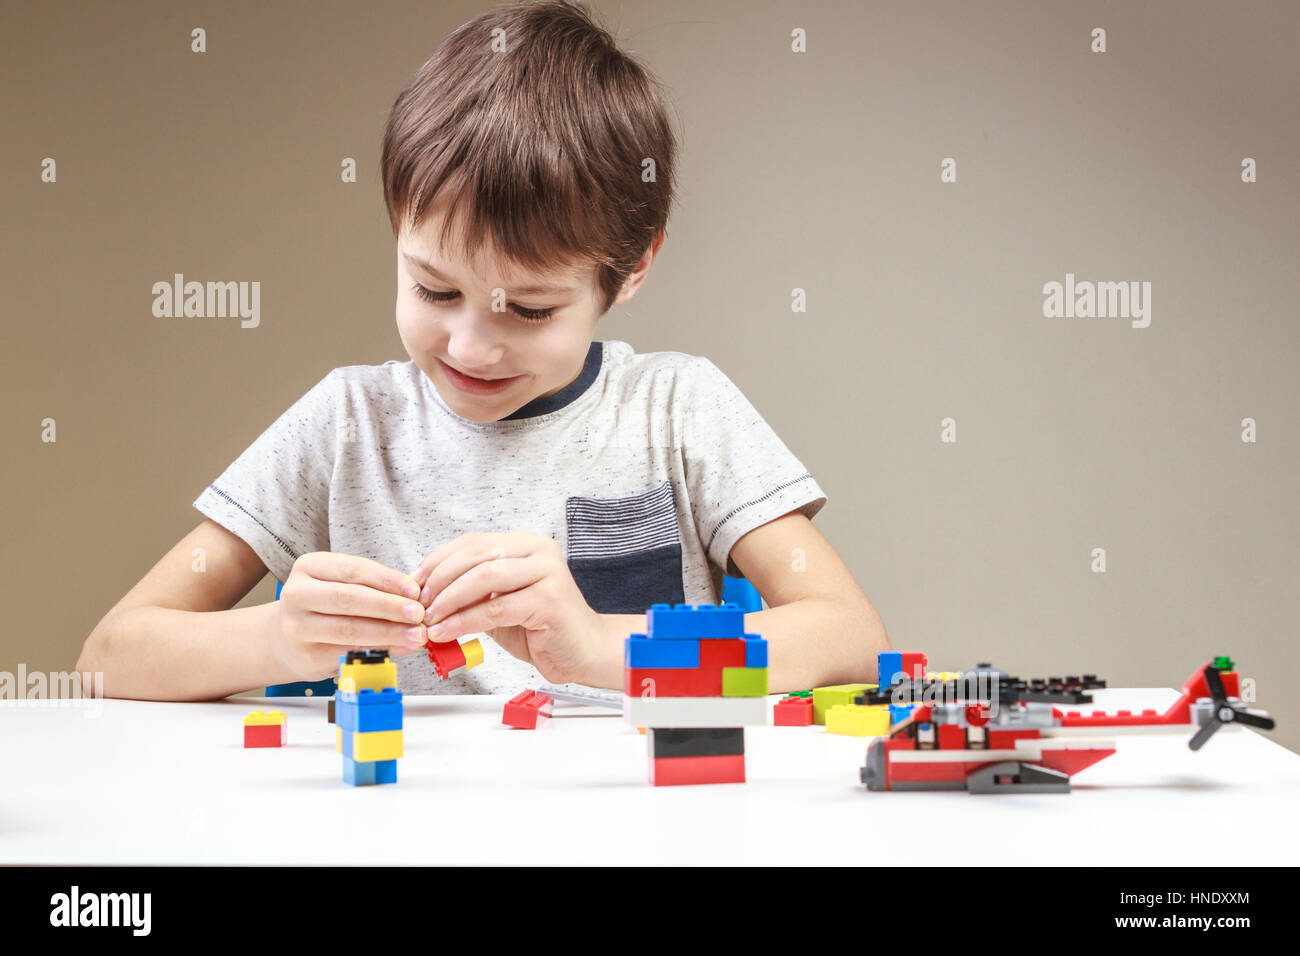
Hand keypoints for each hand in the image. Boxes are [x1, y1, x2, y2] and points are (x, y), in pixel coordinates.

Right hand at [270, 551, 429, 680]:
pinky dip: (380, 651)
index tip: (414, 590)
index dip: (387, 580)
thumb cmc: (324, 606)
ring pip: (349, 629)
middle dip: (389, 607)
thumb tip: (416, 596)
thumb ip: (373, 587)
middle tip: (419, 614)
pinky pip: (348, 653)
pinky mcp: (306, 656)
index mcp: (308, 567)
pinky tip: (401, 648)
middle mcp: (297, 594)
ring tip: (416, 635)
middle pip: (349, 598)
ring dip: (389, 632)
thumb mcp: (341, 584)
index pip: (353, 570)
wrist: (287, 639)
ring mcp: (297, 627)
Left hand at [410, 531, 603, 684]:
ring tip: (430, 619)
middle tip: (419, 603)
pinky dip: (465, 621)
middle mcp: (539, 551)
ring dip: (449, 599)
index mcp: (526, 544)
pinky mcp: (549, 599)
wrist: (583, 651)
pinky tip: (447, 631)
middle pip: (476, 554)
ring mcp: (548, 572)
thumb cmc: (543, 629)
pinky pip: (496, 608)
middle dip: (440, 579)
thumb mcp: (500, 604)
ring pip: (484, 577)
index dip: (439, 560)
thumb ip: (472, 593)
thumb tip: (428, 594)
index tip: (415, 581)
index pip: (473, 542)